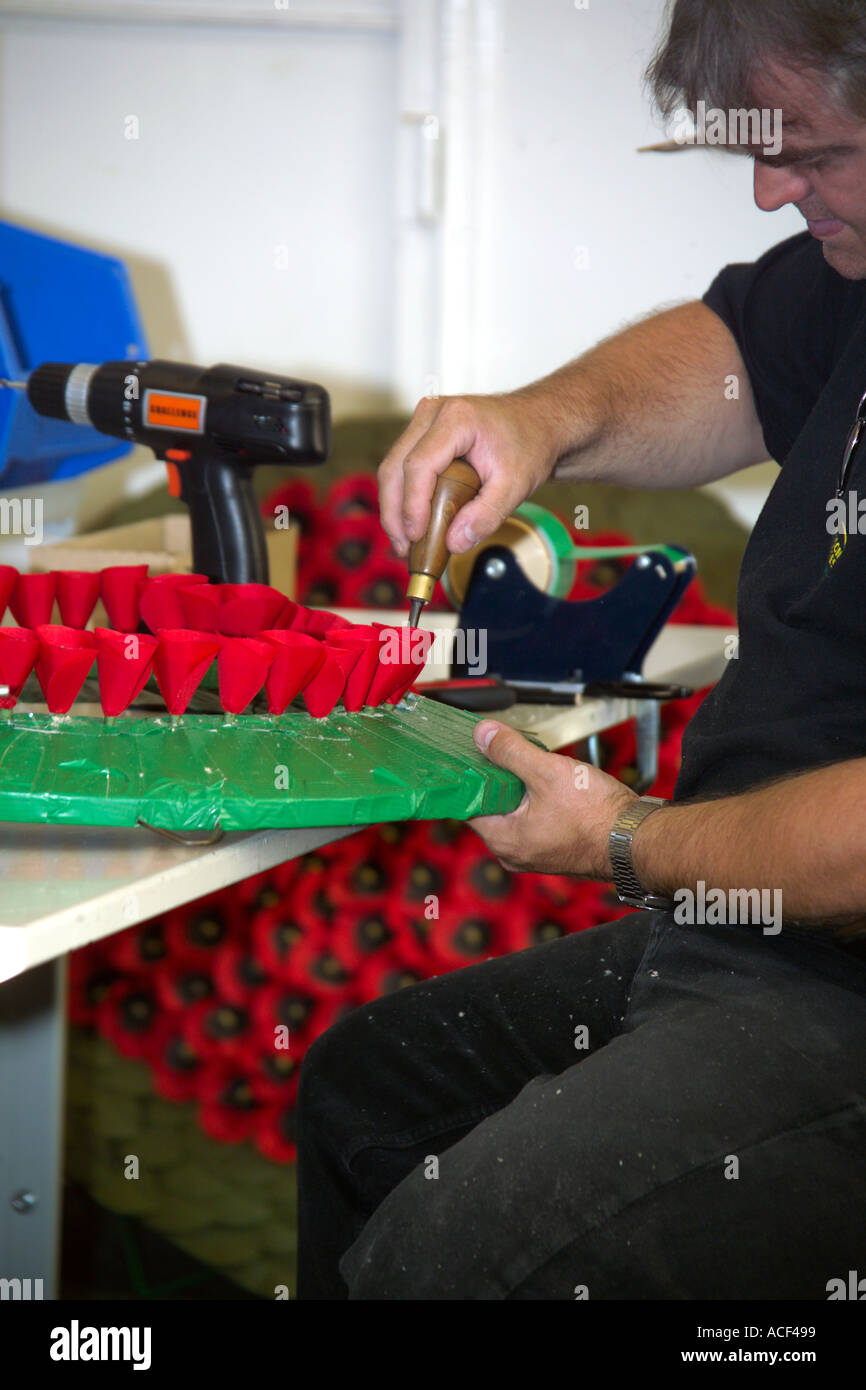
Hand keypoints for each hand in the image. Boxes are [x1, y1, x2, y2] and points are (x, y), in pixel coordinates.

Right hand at [378, 391, 557, 557]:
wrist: (537, 422)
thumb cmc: (529, 444)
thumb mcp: (516, 485)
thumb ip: (486, 515)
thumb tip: (454, 543)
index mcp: (457, 418)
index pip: (419, 465)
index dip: (413, 505)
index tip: (416, 536)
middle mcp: (433, 413)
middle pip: (395, 467)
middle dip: (395, 513)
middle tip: (404, 549)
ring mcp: (424, 422)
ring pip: (392, 469)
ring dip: (395, 509)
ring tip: (405, 543)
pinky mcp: (422, 434)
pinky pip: (402, 468)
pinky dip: (403, 499)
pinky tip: (412, 525)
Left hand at [468, 720, 637, 878]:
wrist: (636, 838)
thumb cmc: (596, 815)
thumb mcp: (546, 772)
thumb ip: (510, 751)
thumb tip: (483, 735)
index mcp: (504, 840)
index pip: (468, 806)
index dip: (471, 777)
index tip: (473, 754)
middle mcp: (515, 853)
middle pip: (492, 808)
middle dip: (500, 780)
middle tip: (509, 754)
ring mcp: (536, 854)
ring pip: (515, 813)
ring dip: (521, 790)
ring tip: (536, 767)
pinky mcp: (555, 850)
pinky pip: (535, 821)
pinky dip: (538, 802)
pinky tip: (552, 785)